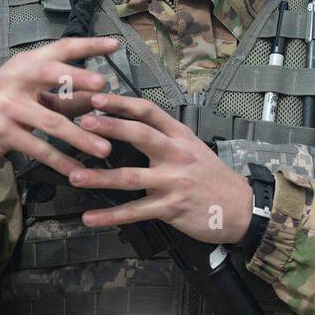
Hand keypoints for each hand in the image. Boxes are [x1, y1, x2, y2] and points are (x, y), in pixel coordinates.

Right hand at [0, 37, 121, 174]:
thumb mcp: (24, 93)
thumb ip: (57, 95)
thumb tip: (96, 100)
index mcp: (24, 63)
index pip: (60, 48)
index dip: (88, 45)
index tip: (114, 44)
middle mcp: (15, 79)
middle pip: (51, 73)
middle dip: (79, 79)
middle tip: (105, 87)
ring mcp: (7, 105)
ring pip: (51, 121)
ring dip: (80, 137)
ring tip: (105, 148)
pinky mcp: (2, 132)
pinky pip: (38, 148)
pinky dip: (61, 162)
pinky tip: (78, 171)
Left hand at [67, 93, 254, 244]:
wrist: (240, 207)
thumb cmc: (211, 177)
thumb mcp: (193, 148)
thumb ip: (165, 138)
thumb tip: (129, 126)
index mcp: (180, 135)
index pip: (148, 111)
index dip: (121, 102)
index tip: (97, 96)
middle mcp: (176, 154)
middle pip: (139, 134)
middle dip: (108, 127)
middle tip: (81, 123)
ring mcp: (174, 181)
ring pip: (131, 176)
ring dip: (99, 176)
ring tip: (74, 175)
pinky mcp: (171, 207)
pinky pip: (136, 211)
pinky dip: (110, 216)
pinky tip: (91, 218)